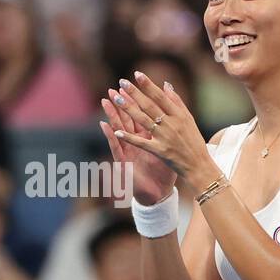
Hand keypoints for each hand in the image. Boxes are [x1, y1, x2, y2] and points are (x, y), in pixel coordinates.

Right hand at [99, 83, 176, 204]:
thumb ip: (169, 132)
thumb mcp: (168, 149)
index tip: (134, 86)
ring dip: (111, 115)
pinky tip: (104, 126)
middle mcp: (135, 142)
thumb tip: (175, 117)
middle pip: (127, 120)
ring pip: (118, 130)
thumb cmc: (164, 172)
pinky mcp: (124, 161)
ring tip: (105, 101)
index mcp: (147, 137)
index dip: (137, 102)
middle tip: (113, 88)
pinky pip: (117, 147)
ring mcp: (129, 151)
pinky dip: (111, 137)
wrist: (159, 193)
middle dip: (121, 104)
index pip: (141, 116)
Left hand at [103, 71, 210, 196]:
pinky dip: (129, 137)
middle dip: (135, 93)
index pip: (161, 97)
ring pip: (143, 120)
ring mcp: (165, 138)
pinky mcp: (160, 151)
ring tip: (116, 98)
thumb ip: (177, 102)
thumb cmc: (194, 142)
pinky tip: (117, 131)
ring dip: (129, 109)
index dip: (148, 85)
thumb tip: (166, 84)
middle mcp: (172, 125)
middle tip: (122, 81)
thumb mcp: (189, 120)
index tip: (137, 74)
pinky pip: (142, 143)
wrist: (199, 166)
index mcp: (179, 116)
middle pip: (150, 106)